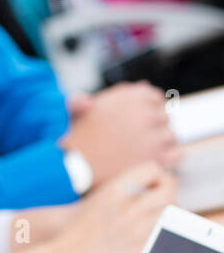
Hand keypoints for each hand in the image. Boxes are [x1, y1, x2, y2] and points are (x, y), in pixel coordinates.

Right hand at [14, 161, 176, 252]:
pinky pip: (167, 233)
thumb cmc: (85, 225)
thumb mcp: (102, 196)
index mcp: (115, 190)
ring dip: (168, 211)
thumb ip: (129, 185)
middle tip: (161, 197)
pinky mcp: (143, 248)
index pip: (153, 169)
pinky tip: (153, 231)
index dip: (156, 175)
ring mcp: (138, 229)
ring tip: (157, 215)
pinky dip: (164, 229)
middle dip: (169, 191)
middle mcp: (128, 207)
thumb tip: (159, 181)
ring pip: (173, 212)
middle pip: (169, 190)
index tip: (152, 183)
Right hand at [64, 82, 180, 183]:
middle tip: (138, 138)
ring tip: (142, 151)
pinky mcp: (158, 158)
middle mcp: (146, 113)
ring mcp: (155, 136)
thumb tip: (142, 85)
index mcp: (132, 96)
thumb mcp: (85, 107)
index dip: (149, 108)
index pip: (155, 97)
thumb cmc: (76, 138)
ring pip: (171, 136)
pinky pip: (177, 154)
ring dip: (161, 143)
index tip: (140, 119)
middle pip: (165, 116)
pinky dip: (169, 158)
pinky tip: (154, 160)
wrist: (74, 167)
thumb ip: (119, 93)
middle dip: (155, 126)